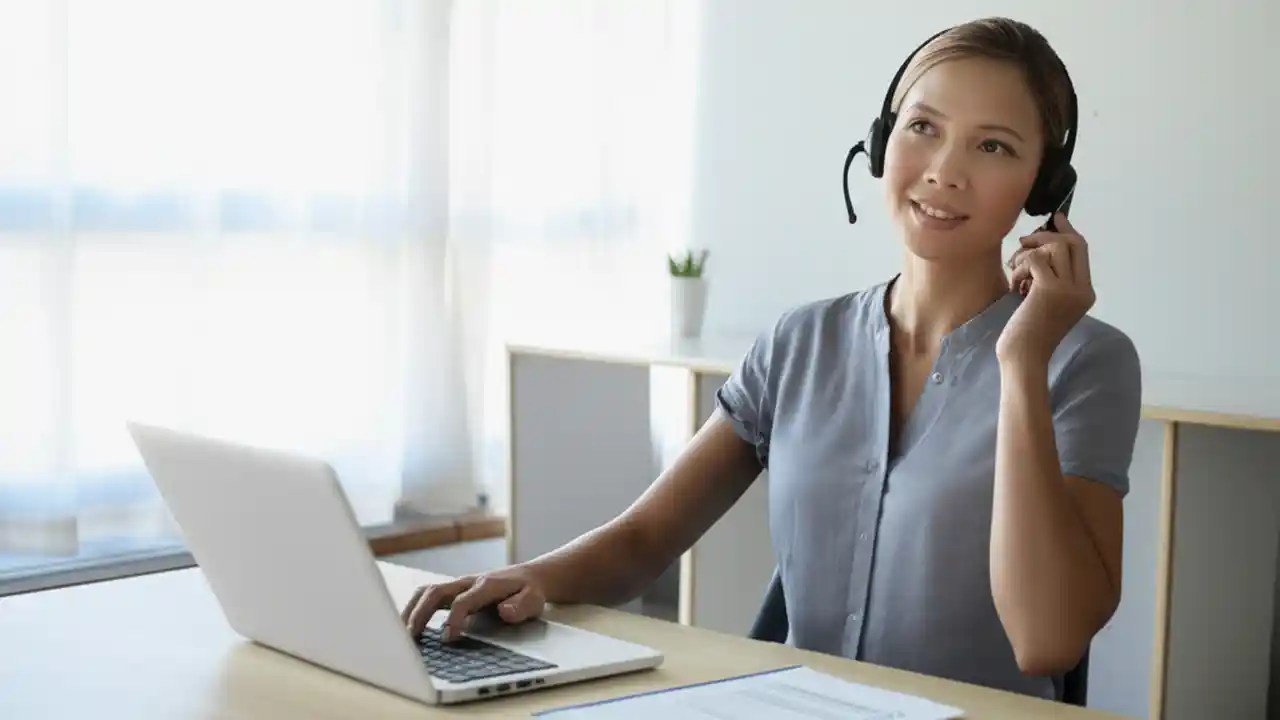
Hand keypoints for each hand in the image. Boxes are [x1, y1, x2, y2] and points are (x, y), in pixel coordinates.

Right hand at [402, 564, 547, 641]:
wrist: (530, 578)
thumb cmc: (530, 592)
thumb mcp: (534, 600)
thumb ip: (521, 607)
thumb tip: (504, 611)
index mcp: (486, 586)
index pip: (463, 601)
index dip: (453, 619)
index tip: (447, 639)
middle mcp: (468, 583)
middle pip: (436, 592)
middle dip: (420, 614)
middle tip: (409, 638)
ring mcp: (458, 585)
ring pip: (427, 592)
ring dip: (411, 610)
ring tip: (399, 634)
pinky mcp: (453, 591)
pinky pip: (428, 596)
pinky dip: (414, 609)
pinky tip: (406, 628)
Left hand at [997, 212, 1095, 365]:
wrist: (1024, 358)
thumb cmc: (1028, 334)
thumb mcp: (1045, 302)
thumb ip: (1049, 278)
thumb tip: (1042, 247)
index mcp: (1085, 293)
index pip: (1082, 251)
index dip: (1067, 231)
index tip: (1056, 218)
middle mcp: (1082, 290)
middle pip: (1073, 242)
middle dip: (1045, 236)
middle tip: (1024, 244)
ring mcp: (1069, 289)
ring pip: (1055, 246)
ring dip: (1029, 253)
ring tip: (1016, 271)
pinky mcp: (1050, 290)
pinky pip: (1036, 258)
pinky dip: (1021, 266)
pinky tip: (1016, 285)